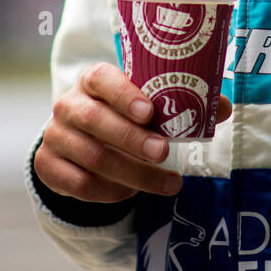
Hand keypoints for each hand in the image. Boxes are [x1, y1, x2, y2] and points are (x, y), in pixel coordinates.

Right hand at [34, 61, 231, 202]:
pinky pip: (80, 185)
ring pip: (93, 158)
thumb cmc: (125, 116)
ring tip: (168, 183)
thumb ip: (184, 102)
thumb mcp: (148, 104)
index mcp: (93, 80)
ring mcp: (55, 136)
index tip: (149, 111)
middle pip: (95, 120)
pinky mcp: (48, 166)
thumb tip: (223, 107)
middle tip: (165, 153)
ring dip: (134, 174)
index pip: (102, 78)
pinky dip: (111, 192)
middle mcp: (68, 104)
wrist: (82, 141)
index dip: (124, 93)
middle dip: (133, 139)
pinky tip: (133, 192)